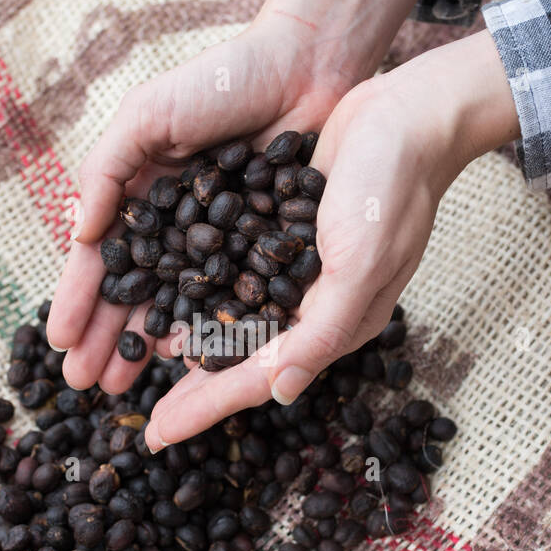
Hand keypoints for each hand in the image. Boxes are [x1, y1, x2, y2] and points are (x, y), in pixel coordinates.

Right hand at [46, 0, 432, 394]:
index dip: (78, 302)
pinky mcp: (261, 252)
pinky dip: (210, 330)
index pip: (100, 260)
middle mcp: (172, 226)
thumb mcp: (146, 115)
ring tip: (127, 388)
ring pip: (178, 306)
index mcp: (138, 196)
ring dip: (149, 346)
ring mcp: (217, 243)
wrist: (305, 66)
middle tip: (88, 387)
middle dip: (107, 341)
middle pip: (134, 295)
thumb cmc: (219, 82)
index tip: (59, 345)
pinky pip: (231, 299)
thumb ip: (106, 171)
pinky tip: (192, 362)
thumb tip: (77, 235)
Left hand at [142, 30, 519, 449]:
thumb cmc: (393, 188)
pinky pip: (233, 278)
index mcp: (333, 322)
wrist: (412, 115)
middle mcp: (313, 306)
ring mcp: (298, 272)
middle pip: (238, 361)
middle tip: (139, 419)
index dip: (205, 409)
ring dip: (188, 344)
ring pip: (231, 322)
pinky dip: (197, 294)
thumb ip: (323, 332)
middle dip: (190, 392)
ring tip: (142, 366)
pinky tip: (167, 299)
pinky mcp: (284, 235)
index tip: (156, 436)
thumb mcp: (360, 263)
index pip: (257, 379)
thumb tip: (282, 394)